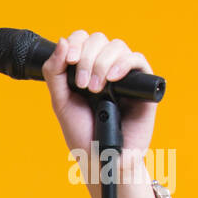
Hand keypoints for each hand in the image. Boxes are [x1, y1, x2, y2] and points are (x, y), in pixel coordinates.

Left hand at [41, 30, 157, 192]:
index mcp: (83, 68)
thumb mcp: (61, 103)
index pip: (81, 40)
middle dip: (86, 57)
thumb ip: (55, 74)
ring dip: (102, 63)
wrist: (101, 157)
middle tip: (82, 85)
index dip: (75, 43)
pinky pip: (138, 60)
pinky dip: (124, 64)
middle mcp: (104, 68)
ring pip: (117, 46)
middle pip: (99, 39)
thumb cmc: (82, 133)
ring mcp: (124, 75)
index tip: (67, 61)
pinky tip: (113, 79)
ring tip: (96, 89)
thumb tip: (61, 41)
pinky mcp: (142, 85)